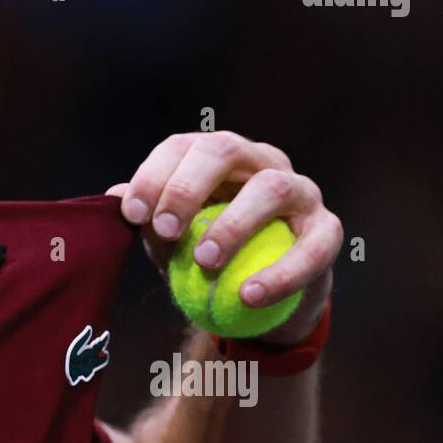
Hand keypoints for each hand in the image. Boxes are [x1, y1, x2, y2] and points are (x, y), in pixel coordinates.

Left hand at [106, 131, 341, 345]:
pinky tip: (248, 295)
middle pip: (224, 150)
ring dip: (234, 224)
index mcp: (217, 156)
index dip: (153, 174)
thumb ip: (148, 221)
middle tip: (165, 228)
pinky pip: (311, 247)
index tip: (132, 214)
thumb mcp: (173, 240)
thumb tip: (114, 199)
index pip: (181, 146)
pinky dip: (280, 273)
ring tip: (205, 261)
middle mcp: (260, 160)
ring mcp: (300, 190)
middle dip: (188, 186)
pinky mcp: (327, 230)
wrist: (262, 296)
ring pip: (271, 189)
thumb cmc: (209, 257)